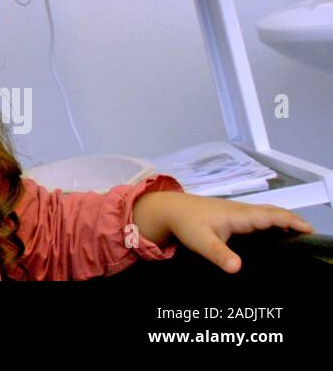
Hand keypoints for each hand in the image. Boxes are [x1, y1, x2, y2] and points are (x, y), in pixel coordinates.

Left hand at [133, 191, 313, 272]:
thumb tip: (237, 268)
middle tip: (309, 233)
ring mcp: (237, 212)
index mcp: (238, 215)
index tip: (307, 229)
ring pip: (265, 214)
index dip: (290, 221)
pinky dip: (271, 222)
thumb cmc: (186, 223)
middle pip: (272, 213)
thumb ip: (219, 254)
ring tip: (298, 234)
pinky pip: (258, 217)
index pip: (270, 216)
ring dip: (282, 220)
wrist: (169, 209)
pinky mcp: (232, 216)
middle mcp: (241, 211)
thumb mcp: (201, 241)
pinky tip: (274, 232)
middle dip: (291, 220)